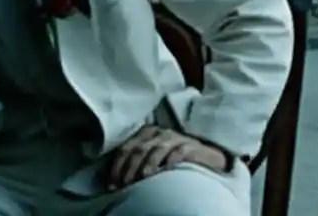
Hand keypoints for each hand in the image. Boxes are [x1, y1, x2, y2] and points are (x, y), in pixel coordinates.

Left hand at [107, 125, 228, 188]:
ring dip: (147, 165)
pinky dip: (170, 161)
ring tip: (142, 178)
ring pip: (157, 150)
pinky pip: (179, 152)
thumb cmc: (173, 158)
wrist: (205, 156)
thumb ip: (137, 159)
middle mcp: (159, 133)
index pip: (126, 148)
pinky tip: (165, 171)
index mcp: (146, 133)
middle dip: (129, 169)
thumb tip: (116, 179)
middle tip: (125, 185)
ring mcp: (176, 138)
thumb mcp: (153, 155)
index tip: (112, 185)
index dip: (117, 167)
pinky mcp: (190, 146)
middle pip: (139, 149)